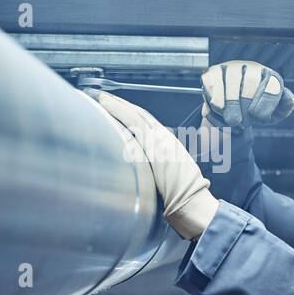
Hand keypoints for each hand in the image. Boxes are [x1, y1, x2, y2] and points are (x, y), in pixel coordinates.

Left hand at [91, 91, 219, 239]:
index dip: (132, 112)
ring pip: (134, 114)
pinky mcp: (152, 144)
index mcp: (168, 143)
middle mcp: (163, 137)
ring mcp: (158, 139)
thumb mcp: (171, 175)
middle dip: (122, 104)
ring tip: (102, 98)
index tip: (120, 106)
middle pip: (140, 114)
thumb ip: (159, 167)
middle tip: (106, 96)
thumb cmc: (184, 193)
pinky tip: (106, 107)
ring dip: (116, 105)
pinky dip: (118, 112)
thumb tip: (149, 171)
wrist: (191, 198)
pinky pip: (132, 122)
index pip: (147, 122)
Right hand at [201, 61, 293, 127]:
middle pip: (250, 80)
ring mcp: (231, 68)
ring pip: (232, 81)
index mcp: (269, 76)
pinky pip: (214, 83)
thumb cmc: (254, 109)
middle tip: (244, 122)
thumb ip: (284, 106)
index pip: (272, 84)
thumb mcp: (272, 112)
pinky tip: (220, 109)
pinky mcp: (213, 73)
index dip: (266, 102)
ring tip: (232, 119)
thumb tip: (290, 99)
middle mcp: (250, 67)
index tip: (259, 117)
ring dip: (231, 104)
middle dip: (246, 105)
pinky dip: (217, 99)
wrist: (231, 111)